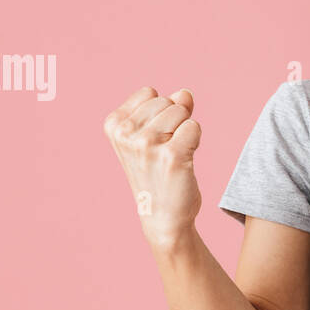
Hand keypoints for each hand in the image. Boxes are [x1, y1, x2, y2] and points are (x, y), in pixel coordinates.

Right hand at [103, 87, 202, 247]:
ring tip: (173, 156)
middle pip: (168, 101)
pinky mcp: (172, 155)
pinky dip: (195, 141)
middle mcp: (126, 133)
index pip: (150, 93)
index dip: (160, 113)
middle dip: (174, 121)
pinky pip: (194, 127)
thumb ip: (167, 108)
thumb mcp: (151, 136)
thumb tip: (184, 93)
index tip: (153, 140)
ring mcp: (147, 144)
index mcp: (114, 125)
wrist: (163, 216)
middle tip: (165, 151)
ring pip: (182, 111)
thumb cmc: (157, 174)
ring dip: (185, 132)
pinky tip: (184, 160)